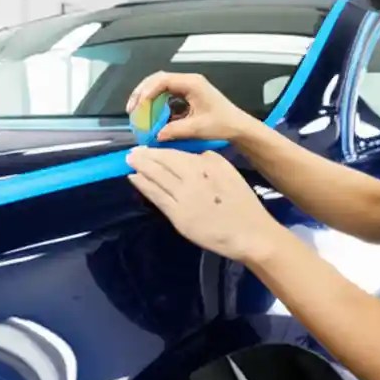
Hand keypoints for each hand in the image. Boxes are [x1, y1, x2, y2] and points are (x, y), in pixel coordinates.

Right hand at [125, 72, 259, 142]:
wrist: (239, 126)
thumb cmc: (222, 124)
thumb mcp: (197, 128)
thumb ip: (174, 131)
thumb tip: (154, 136)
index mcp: (192, 83)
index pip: (163, 80)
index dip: (147, 92)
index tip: (138, 106)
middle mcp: (189, 81)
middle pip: (158, 79)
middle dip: (142, 92)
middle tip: (131, 109)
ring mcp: (188, 87)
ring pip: (161, 85)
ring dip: (148, 96)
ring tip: (137, 111)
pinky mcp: (188, 95)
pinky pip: (167, 94)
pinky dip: (156, 102)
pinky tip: (151, 115)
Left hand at [126, 147, 284, 262]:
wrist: (249, 233)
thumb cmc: (243, 204)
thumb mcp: (230, 172)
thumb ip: (210, 161)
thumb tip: (193, 157)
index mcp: (208, 164)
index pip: (177, 154)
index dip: (160, 150)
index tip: (148, 147)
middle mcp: (194, 176)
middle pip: (163, 162)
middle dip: (145, 156)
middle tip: (132, 152)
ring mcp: (184, 196)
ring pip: (157, 177)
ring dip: (141, 167)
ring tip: (129, 161)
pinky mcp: (179, 215)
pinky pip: (157, 196)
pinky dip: (143, 185)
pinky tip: (134, 178)